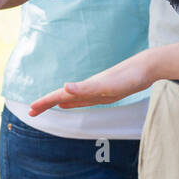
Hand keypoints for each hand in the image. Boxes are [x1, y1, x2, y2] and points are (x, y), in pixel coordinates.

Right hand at [29, 58, 152, 114]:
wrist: (147, 67)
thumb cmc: (129, 77)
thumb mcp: (107, 86)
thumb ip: (86, 88)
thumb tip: (64, 87)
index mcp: (86, 87)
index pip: (59, 95)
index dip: (45, 102)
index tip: (30, 110)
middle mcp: (88, 87)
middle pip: (61, 96)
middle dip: (46, 103)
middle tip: (31, 112)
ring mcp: (96, 89)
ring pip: (71, 98)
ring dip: (57, 102)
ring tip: (46, 106)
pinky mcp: (105, 92)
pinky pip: (83, 99)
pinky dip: (74, 101)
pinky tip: (69, 103)